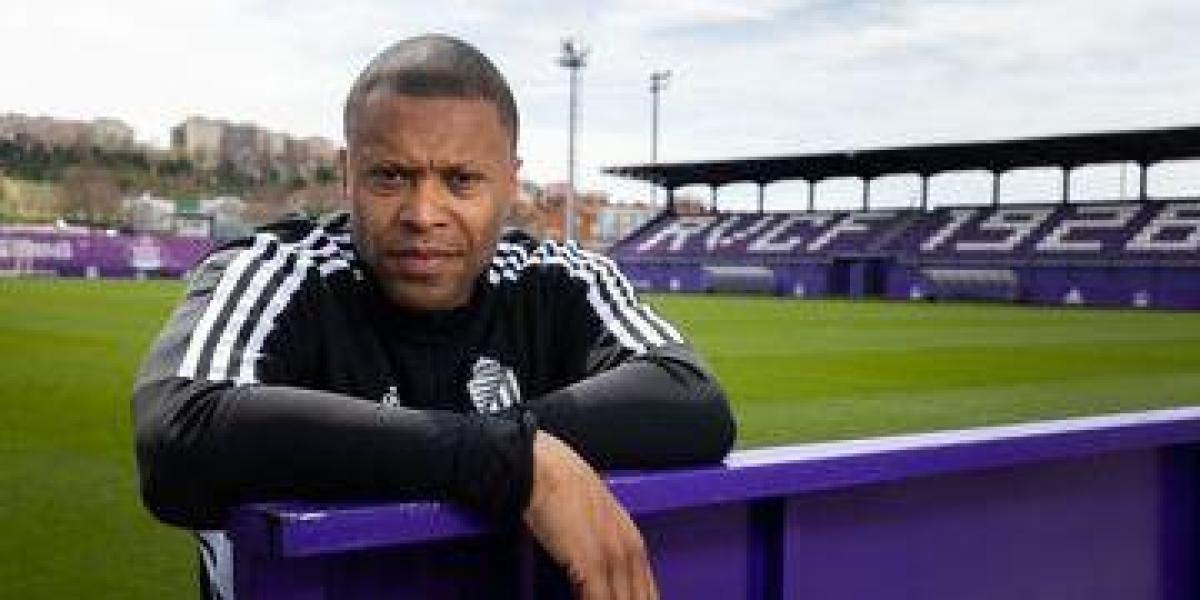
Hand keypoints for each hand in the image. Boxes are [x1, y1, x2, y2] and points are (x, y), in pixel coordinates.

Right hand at [523, 431, 657, 599]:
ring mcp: (612, 558)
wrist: (544, 471)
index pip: (648, 592)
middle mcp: (629, 551)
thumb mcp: (596, 521)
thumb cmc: (563, 492)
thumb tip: (599, 574)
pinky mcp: (590, 563)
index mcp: (633, 543)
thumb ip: (605, 546)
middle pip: (641, 599)